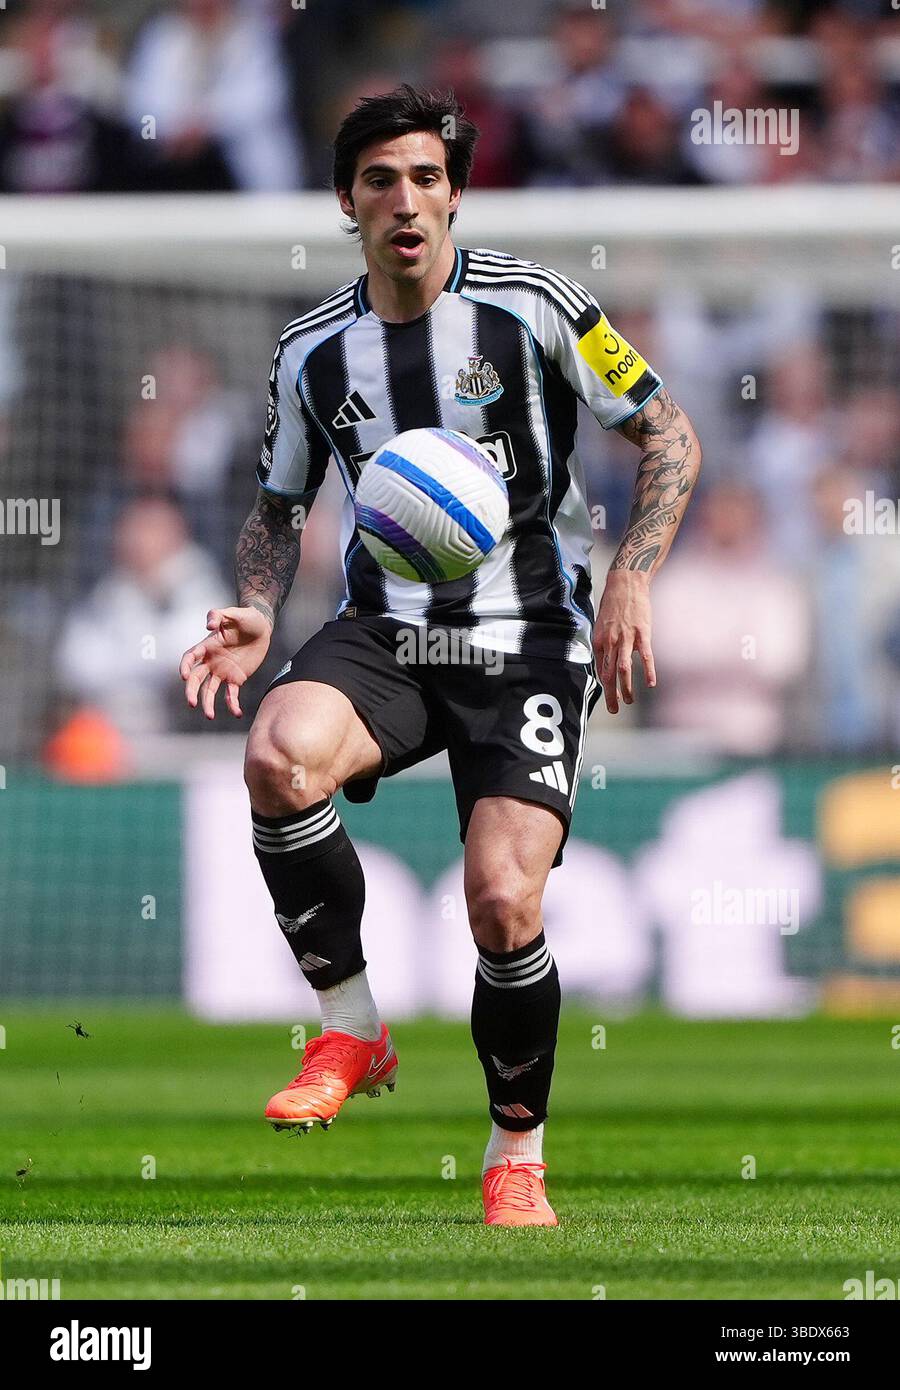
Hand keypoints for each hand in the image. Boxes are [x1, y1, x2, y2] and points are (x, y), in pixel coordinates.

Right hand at [179, 605, 271, 719]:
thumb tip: (208, 626)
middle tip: (192, 703)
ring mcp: (222, 671)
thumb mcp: (234, 613)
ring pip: (210, 690)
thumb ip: (218, 615)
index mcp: (207, 645)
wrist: (262, 627)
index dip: (185, 666)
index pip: (190, 657)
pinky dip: (232, 705)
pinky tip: (237, 713)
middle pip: (196, 679)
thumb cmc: (246, 618)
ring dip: (208, 704)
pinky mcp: (235, 679)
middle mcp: (211, 661)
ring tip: (210, 716)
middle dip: (192, 691)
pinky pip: (231, 695)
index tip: (184, 676)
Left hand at [593, 570, 656, 714]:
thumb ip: (604, 643)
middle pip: (609, 674)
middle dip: (611, 695)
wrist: (626, 583)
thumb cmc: (614, 604)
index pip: (600, 670)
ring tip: (629, 701)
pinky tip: (650, 684)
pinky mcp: (642, 633)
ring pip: (624, 669)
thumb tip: (606, 660)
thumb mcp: (602, 624)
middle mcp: (610, 641)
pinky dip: (648, 671)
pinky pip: (645, 656)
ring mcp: (626, 638)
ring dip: (626, 688)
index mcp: (600, 641)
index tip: (610, 700)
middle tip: (614, 710)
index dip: (605, 687)